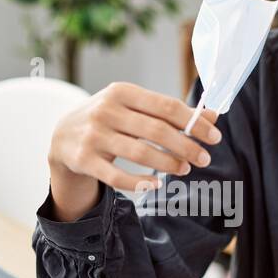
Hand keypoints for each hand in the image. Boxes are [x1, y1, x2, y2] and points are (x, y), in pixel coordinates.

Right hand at [46, 82, 221, 220]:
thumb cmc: (109, 121)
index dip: (194, 123)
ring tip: (184, 169)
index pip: (166, 106)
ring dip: (168, 164)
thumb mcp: (135, 108)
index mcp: (122, 92)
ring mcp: (93, 136)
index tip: (214, 137)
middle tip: (203, 159)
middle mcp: (106, 111)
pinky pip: (117, 177)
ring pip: (140, 154)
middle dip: (186, 147)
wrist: (62, 137)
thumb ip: (170, 112)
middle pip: (156, 131)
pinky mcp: (84, 160)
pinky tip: (156, 184)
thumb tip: (213, 116)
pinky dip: (140, 183)